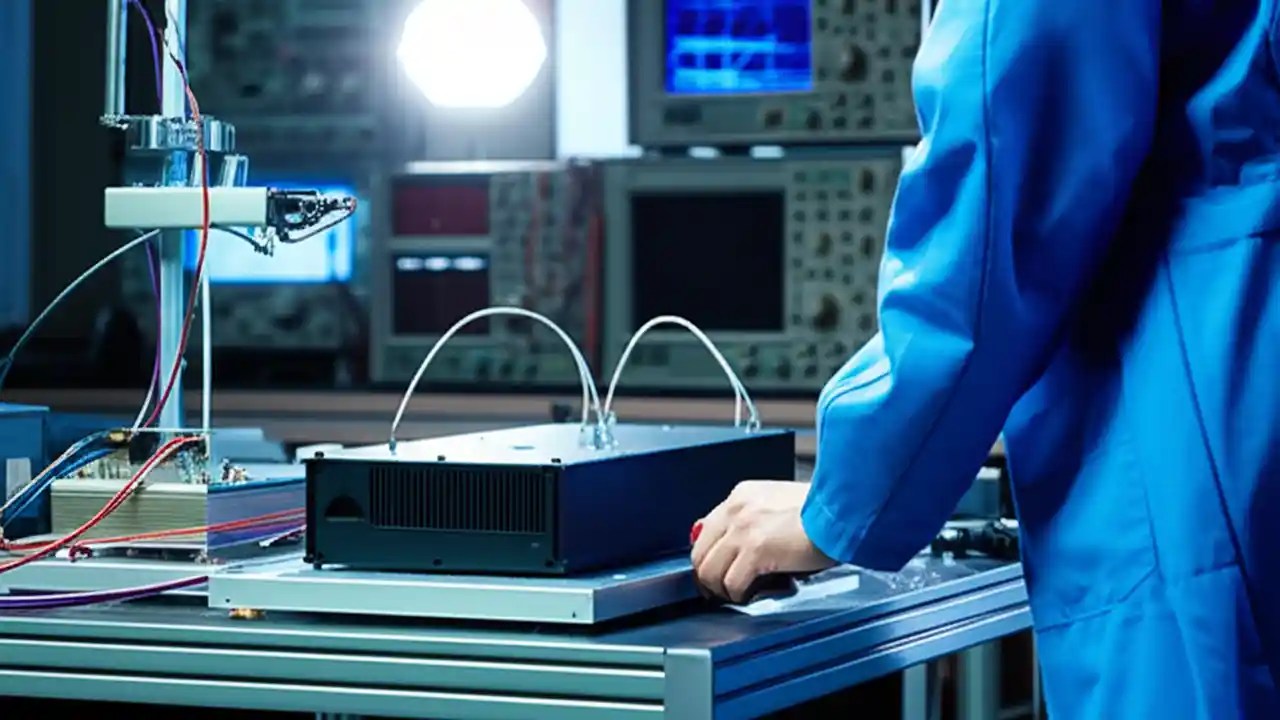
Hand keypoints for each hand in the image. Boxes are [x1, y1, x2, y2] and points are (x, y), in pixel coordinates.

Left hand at [691, 480, 835, 603]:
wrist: (844, 509)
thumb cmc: (825, 509)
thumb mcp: (781, 503)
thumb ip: (757, 518)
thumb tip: (742, 545)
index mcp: (742, 495)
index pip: (706, 529)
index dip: (710, 554)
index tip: (716, 568)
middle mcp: (737, 508)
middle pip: (700, 551)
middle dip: (707, 575)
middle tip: (719, 590)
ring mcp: (743, 528)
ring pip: (709, 570)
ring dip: (720, 588)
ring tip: (734, 595)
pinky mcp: (755, 550)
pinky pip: (731, 583)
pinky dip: (738, 595)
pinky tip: (749, 595)